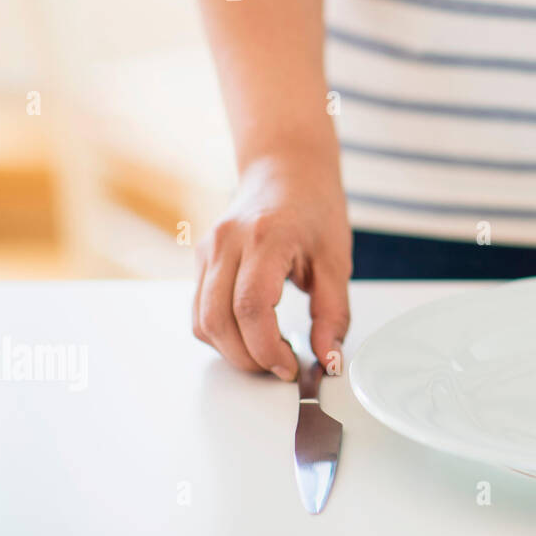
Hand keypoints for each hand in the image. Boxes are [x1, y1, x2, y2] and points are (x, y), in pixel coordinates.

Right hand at [192, 153, 351, 378]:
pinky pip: (199, 310)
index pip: (251, 306)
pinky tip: (251, 335)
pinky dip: (221, 334)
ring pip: (202, 320)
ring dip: (232, 350)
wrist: (286, 169)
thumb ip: (333, 313)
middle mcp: (228, 242)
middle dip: (249, 358)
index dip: (267, 348)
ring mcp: (208, 249)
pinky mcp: (201, 258)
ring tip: (269, 353)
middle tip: (282, 367)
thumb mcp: (336, 260)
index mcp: (266, 237)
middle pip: (219, 320)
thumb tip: (328, 359)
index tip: (291, 366)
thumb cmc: (315, 207)